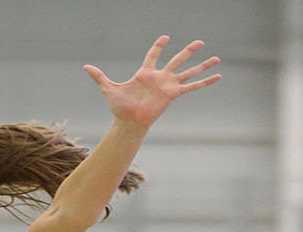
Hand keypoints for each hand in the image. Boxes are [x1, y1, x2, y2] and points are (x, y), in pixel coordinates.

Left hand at [83, 36, 221, 125]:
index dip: (158, 46)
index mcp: (145, 73)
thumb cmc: (120, 107)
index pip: (154, 55)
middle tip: (200, 42)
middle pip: (177, 60)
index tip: (165, 38)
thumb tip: (85, 66)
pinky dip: (204, 82)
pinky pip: (191, 86)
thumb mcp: (109, 88)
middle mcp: (160, 78)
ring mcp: (168, 85)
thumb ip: (99, 76)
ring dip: (202, 65)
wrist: (129, 122)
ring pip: (188, 72)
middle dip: (188, 51)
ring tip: (216, 57)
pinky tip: (217, 77)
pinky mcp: (174, 94)